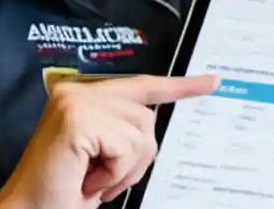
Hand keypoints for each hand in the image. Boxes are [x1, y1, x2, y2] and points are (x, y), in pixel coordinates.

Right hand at [0, 74, 218, 208]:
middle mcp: (76, 91)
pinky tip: (88, 180)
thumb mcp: (100, 156)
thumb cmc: (62, 191)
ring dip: (124, 168)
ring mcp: (75, 101)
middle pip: (147, 116)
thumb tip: (153, 125)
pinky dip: (114, 173)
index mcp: (81, 96)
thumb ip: (120, 131)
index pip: (140, 85)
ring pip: (141, 132)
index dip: (179, 86)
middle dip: (136, 157)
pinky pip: (125, 146)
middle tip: (103, 178)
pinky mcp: (77, 118)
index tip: (211, 82)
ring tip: (93, 179)